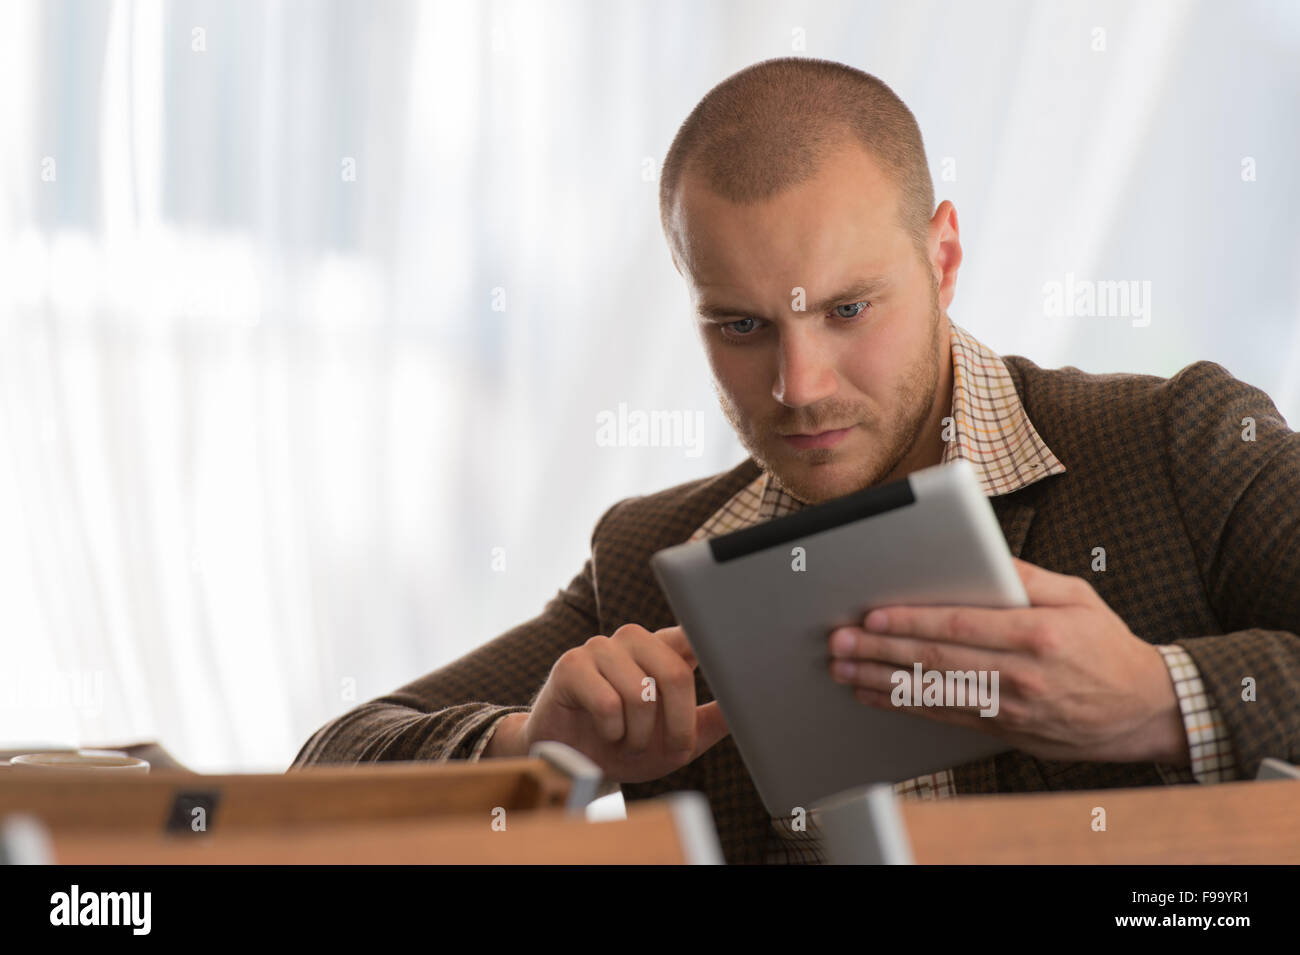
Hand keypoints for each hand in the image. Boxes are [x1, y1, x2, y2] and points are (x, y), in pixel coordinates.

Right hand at [517, 624, 729, 782]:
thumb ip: (708, 722)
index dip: (713, 642)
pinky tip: (605, 733)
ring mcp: (601, 648)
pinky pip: (608, 703)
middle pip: (675, 673)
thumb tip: (748, 708)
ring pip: (640, 694)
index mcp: (662, 649)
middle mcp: (634, 640)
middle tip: (672, 749)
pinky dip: (613, 732)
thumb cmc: (625, 744)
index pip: (694, 634)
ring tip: (629, 742)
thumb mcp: (675, 741)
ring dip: (639, 735)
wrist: (571, 761)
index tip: (737, 643)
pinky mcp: (572, 665)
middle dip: (678, 724)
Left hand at [826, 558, 1189, 764]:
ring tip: (843, 669)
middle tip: (840, 642)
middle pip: (937, 660)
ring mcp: (1013, 708)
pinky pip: (945, 718)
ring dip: (882, 681)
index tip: (874, 615)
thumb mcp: (1078, 595)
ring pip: (934, 693)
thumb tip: (981, 557)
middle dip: (881, 651)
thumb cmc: (1108, 646)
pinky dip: (905, 706)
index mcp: (1040, 633)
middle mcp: (1023, 674)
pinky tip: (875, 695)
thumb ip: (1025, 577)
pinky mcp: (1006, 730)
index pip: (962, 625)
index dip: (913, 622)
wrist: (1145, 710)